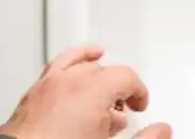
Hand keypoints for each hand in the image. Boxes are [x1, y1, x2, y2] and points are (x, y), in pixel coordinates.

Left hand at [0, 45, 171, 138]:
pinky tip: (76, 64)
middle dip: (117, 91)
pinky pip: (56, 66)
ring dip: (97, 77)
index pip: (126, 77)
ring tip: (104, 95)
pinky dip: (71, 62)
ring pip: (81, 66)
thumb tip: (162, 131)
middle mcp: (70, 81)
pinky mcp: (33, 94)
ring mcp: (48, 85)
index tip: (139, 105)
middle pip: (105, 72)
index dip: (138, 91)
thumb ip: (144, 138)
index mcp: (92, 91)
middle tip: (122, 112)